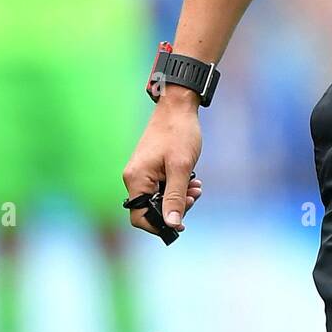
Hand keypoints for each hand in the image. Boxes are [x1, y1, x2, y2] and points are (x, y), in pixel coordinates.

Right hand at [123, 87, 202, 235]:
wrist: (178, 106)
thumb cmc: (179, 133)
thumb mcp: (181, 167)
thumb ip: (175, 197)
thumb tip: (171, 225)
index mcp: (136, 179)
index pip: (140, 217)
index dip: (160, 224)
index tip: (181, 220)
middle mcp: (135, 178)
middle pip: (151, 209)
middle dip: (174, 207)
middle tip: (194, 196)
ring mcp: (143, 172)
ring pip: (159, 198)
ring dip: (179, 196)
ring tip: (196, 186)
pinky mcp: (152, 167)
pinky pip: (162, 186)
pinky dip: (177, 186)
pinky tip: (192, 180)